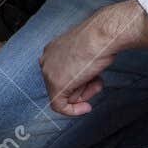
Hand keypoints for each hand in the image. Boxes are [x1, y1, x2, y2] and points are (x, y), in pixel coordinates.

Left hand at [39, 0, 147, 116]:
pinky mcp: (56, 85)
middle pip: (63, 86)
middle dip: (82, 88)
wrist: (100, 36)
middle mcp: (46, 61)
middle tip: (95, 80)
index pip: (62, 75)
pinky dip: (73, 111)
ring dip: (85, 93)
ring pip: (65, 96)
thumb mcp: (85, 53)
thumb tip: (82, 76)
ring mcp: (49, 73)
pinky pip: (60, 106)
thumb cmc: (99, 40)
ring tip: (94, 79)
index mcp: (52, 51)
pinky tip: (86, 108)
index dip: (78, 83)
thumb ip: (78, 65)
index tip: (89, 85)